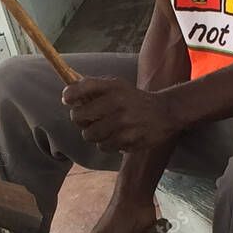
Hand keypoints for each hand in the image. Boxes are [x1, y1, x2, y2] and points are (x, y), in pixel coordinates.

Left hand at [62, 77, 177, 152]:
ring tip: (104, 129)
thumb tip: (67, 96)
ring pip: (89, 134)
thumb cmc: (134, 99)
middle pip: (78, 116)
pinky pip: (103, 146)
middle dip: (79, 119)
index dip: (69, 95)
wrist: (165, 112)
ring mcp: (123, 123)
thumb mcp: (117, 85)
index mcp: (113, 87)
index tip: (68, 100)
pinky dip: (106, 143)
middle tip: (87, 119)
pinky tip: (116, 136)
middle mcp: (117, 103)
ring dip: (93, 133)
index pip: (80, 89)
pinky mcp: (129, 140)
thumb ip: (93, 87)